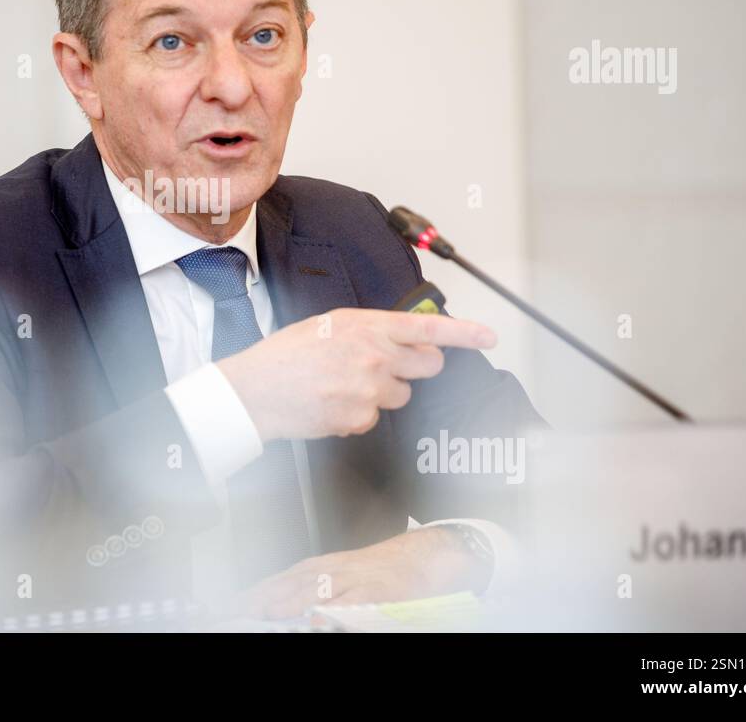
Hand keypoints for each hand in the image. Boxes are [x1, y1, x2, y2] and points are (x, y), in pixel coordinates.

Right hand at [216, 307, 495, 442]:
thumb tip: (399, 338)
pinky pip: (375, 418)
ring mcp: (370, 391)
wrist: (257, 389)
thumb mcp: (330, 325)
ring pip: (401, 395)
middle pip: (428, 366)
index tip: (488, 336)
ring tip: (345, 385)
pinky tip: (333, 403)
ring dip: (383, 392)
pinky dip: (359, 413)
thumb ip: (369, 330)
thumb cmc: (287, 354)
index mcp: (368, 327)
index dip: (464, 333)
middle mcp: (375, 357)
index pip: (428, 329)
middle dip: (418, 367)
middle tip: (390, 366)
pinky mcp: (360, 420)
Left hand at [232, 526, 487, 620]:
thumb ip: (303, 588)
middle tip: (240, 612)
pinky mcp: (377, 592)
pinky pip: (354, 603)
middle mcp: (331, 571)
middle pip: (290, 585)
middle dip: (264, 599)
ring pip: (317, 590)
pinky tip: (320, 619)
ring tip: (269, 614)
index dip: (252, 594)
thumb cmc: (373, 570)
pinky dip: (336, 610)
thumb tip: (266, 604)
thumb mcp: (333, 575)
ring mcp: (354, 580)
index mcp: (317, 568)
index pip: (277, 581)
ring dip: (290, 602)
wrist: (418, 557)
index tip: (229, 607)